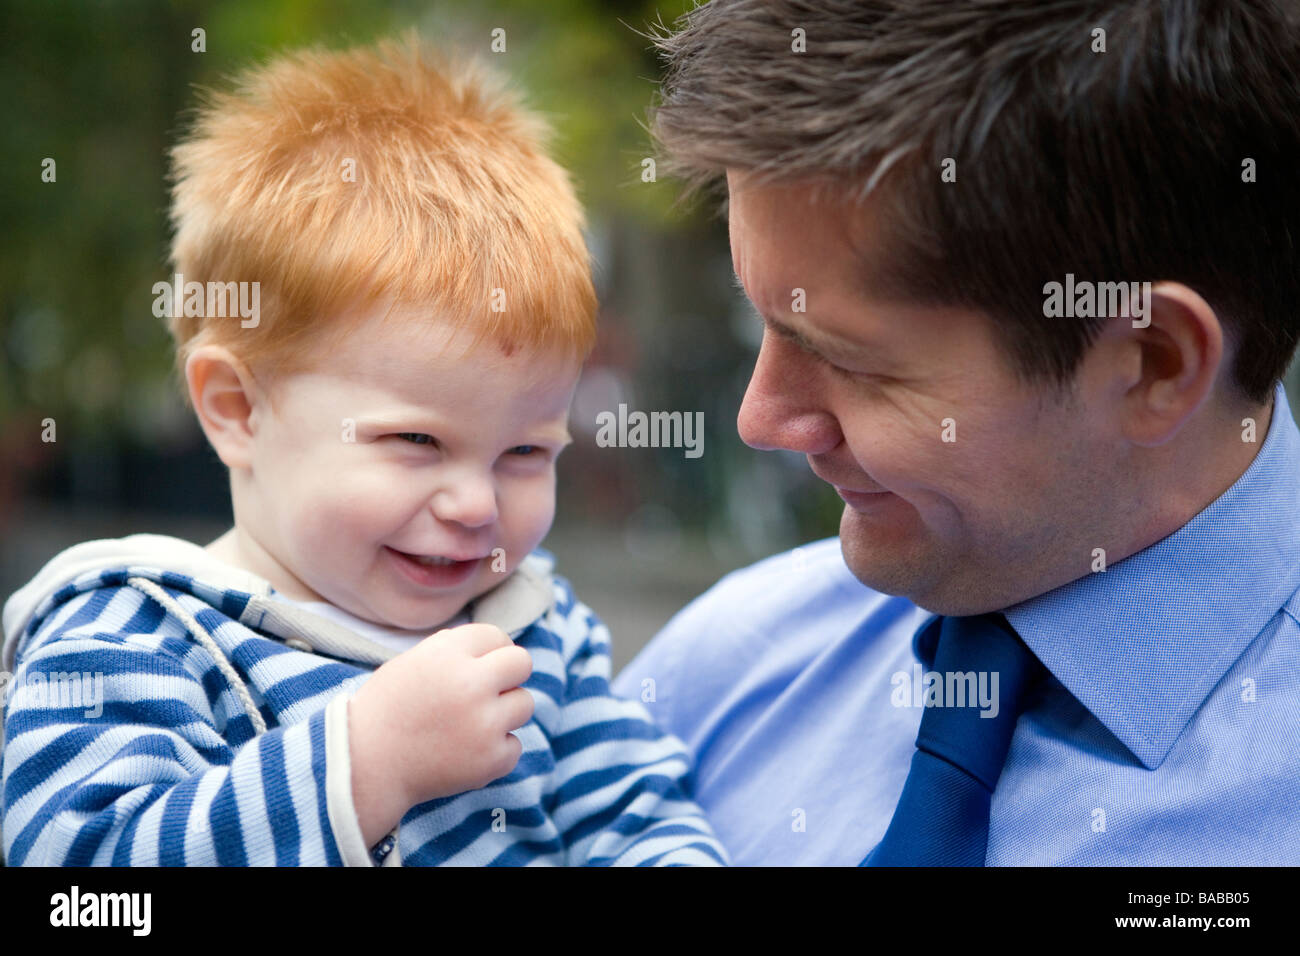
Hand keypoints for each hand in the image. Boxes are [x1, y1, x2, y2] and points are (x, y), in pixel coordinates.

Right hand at [348, 623, 533, 845]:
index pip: (496, 636)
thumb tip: (498, 645)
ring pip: (524, 703)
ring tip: (469, 723)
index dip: (489, 651)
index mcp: (447, 653)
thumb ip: (453, 649)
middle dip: (508, 675)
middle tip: (488, 691)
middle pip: (522, 663)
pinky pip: (514, 745)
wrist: (364, 765)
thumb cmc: (387, 709)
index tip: (479, 666)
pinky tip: (465, 752)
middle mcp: (470, 684)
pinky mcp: (491, 759)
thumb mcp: (412, 662)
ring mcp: (484, 723)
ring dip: (503, 712)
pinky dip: (494, 750)